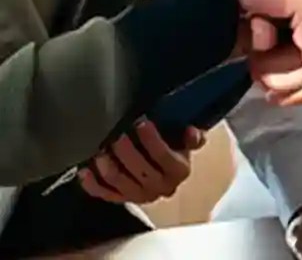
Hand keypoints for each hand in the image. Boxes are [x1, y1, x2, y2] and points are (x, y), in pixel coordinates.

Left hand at [79, 121, 204, 203]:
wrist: (164, 170)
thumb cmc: (173, 150)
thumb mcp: (186, 141)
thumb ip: (192, 137)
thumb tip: (191, 131)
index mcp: (178, 171)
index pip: (164, 156)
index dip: (151, 140)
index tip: (141, 123)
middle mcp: (161, 187)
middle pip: (140, 170)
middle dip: (127, 151)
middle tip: (118, 135)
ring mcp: (139, 195)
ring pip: (120, 182)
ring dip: (108, 166)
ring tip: (102, 150)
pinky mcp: (121, 199)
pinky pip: (104, 193)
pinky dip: (92, 183)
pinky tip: (86, 170)